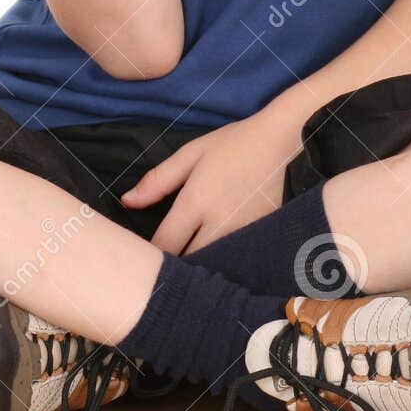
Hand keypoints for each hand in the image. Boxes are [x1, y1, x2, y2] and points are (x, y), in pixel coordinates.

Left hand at [120, 106, 299, 253]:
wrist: (282, 143)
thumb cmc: (233, 145)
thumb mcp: (191, 153)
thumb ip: (158, 180)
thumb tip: (128, 201)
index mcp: (196, 202)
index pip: (165, 245)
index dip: (150, 256)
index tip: (142, 256)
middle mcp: (218, 224)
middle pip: (187, 263)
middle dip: (173, 267)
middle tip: (161, 264)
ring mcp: (242, 235)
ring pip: (211, 265)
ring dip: (197, 267)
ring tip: (185, 265)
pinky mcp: (260, 238)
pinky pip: (233, 260)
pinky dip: (220, 264)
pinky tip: (213, 259)